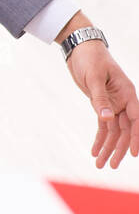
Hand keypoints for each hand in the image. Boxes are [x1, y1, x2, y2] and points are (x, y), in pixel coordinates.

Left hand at [66, 41, 138, 168]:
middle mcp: (123, 101)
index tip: (133, 153)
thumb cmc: (91, 58)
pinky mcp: (101, 105)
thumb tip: (106, 119)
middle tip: (113, 165)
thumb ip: (100, 99)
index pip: (136, 119)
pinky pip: (103, 126)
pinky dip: (99, 139)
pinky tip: (94, 152)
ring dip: (107, 148)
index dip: (136, 137)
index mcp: (127, 92)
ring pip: (113, 131)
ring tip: (100, 165)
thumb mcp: (94, 78)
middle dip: (119, 148)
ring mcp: (113, 104)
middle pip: (125, 129)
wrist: (81, 48)